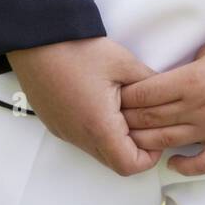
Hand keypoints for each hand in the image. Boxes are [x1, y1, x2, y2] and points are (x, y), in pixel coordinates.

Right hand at [6, 37, 162, 176]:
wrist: (37, 39)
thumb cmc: (78, 50)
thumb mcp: (124, 63)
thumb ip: (149, 83)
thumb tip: (167, 94)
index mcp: (98, 126)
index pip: (129, 165)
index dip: (149, 156)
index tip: (157, 135)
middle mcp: (78, 136)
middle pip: (113, 161)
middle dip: (134, 147)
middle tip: (145, 120)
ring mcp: (64, 131)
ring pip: (97, 150)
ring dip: (115, 137)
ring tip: (124, 106)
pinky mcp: (56, 122)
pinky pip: (82, 138)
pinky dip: (98, 129)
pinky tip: (104, 102)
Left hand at [119, 31, 204, 174]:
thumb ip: (188, 66)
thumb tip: (170, 78)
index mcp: (191, 81)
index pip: (144, 94)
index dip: (126, 97)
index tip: (117, 96)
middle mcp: (198, 109)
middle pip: (150, 120)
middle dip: (128, 120)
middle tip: (116, 119)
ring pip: (168, 143)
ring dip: (146, 143)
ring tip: (134, 140)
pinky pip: (201, 163)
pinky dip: (183, 166)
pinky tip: (172, 162)